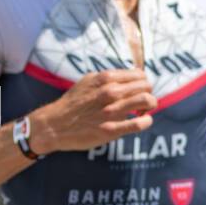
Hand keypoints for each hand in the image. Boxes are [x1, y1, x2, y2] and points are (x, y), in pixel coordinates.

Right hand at [27, 70, 154, 153]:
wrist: (54, 125)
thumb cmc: (73, 103)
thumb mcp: (88, 81)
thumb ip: (108, 78)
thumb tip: (129, 76)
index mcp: (105, 79)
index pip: (139, 75)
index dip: (143, 83)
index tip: (138, 91)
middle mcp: (110, 92)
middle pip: (146, 86)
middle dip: (148, 93)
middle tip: (141, 103)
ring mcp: (111, 111)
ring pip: (147, 101)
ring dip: (150, 106)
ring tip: (143, 112)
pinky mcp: (111, 130)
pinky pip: (139, 124)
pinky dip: (146, 121)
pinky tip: (143, 121)